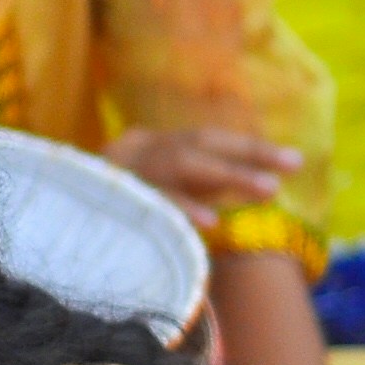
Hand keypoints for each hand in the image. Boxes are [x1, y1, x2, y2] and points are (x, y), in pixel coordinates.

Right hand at [106, 126, 301, 221]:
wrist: (68, 184)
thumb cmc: (137, 184)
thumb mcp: (174, 177)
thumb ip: (213, 180)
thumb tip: (265, 184)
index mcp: (171, 145)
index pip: (218, 143)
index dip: (255, 150)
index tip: (295, 162)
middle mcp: (157, 151)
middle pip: (206, 150)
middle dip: (249, 159)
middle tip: (291, 168)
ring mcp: (140, 171)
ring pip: (188, 168)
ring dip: (229, 177)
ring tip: (270, 190)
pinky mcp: (123, 195)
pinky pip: (157, 201)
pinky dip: (183, 210)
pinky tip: (211, 221)